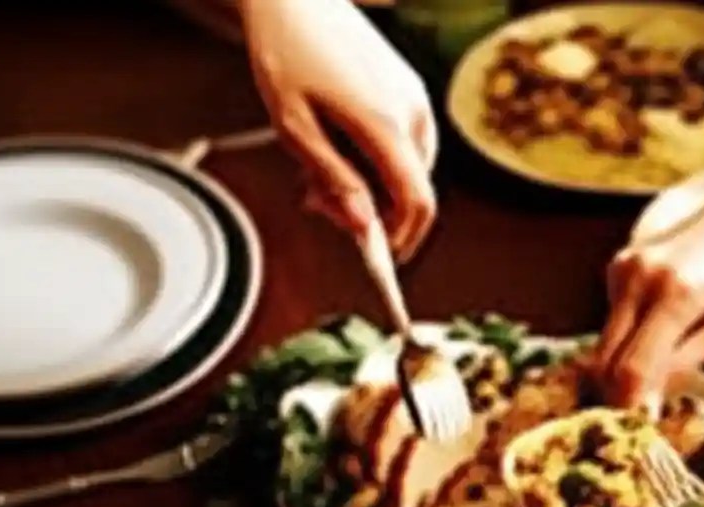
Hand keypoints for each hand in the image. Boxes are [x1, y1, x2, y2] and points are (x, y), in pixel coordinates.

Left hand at [240, 0, 437, 260]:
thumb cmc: (285, 52)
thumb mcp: (294, 127)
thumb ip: (332, 179)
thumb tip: (363, 225)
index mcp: (384, 123)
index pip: (417, 201)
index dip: (404, 237)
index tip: (383, 258)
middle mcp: (410, 110)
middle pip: (414, 188)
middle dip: (375, 212)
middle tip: (320, 205)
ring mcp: (413, 97)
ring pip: (410, 167)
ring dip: (373, 186)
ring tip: (318, 176)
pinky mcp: (408, 87)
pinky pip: (406, 141)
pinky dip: (378, 160)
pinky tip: (339, 150)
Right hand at [595, 162, 703, 406]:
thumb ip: (686, 363)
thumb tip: (646, 405)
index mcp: (675, 296)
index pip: (630, 375)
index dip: (630, 413)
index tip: (640, 438)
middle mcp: (637, 277)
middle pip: (605, 361)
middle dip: (619, 395)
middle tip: (647, 416)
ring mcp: (624, 264)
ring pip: (607, 339)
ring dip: (626, 361)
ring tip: (669, 362)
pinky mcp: (622, 258)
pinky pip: (616, 313)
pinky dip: (632, 332)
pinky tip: (667, 323)